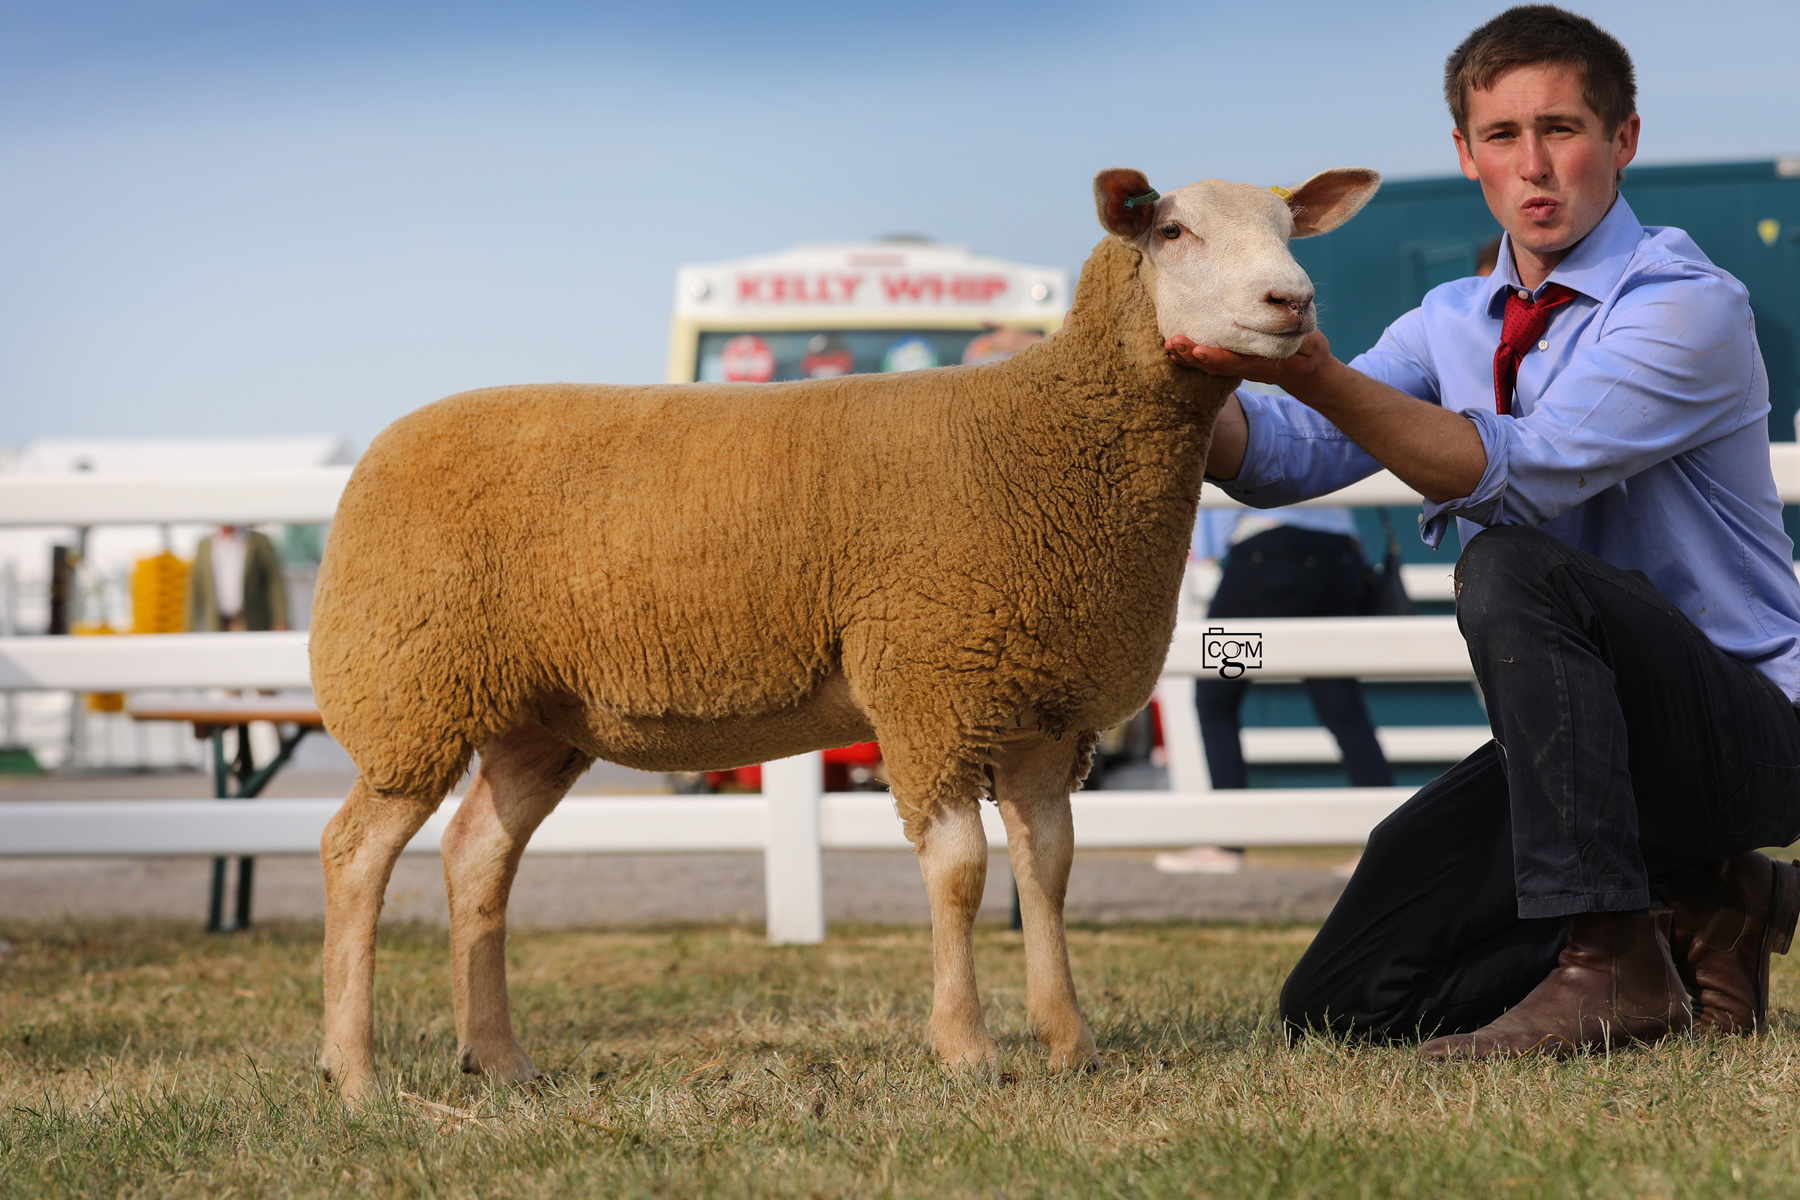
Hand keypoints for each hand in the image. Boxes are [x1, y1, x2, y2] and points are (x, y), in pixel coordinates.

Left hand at [1165, 330, 1336, 393]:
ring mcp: (1238, 368)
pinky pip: (1209, 362)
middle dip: (1192, 356)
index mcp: (1265, 364)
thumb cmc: (1310, 352)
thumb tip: (1293, 321)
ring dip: (1186, 357)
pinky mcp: (1233, 362)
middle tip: (1172, 344)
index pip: (1237, 363)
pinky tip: (1174, 351)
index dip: (1217, 358)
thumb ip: (1302, 338)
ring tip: (1168, 346)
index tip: (1198, 351)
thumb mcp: (1312, 344)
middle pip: (1216, 366)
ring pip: (1209, 366)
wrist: (1306, 371)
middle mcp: (1247, 368)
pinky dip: (1190, 358)